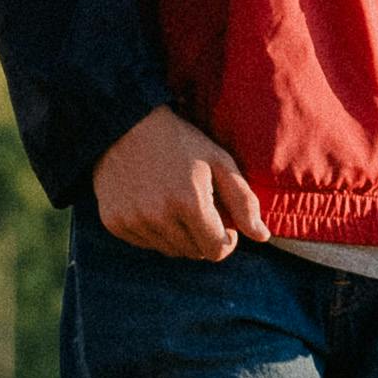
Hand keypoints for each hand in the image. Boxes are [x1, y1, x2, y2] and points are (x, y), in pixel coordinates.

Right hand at [93, 106, 270, 260]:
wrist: (125, 124)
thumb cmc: (179, 141)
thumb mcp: (218, 161)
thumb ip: (244, 200)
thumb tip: (262, 236)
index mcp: (190, 202)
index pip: (218, 251)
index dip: (226, 238)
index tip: (221, 220)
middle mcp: (159, 217)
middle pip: (194, 253)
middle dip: (202, 236)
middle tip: (197, 206)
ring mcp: (134, 222)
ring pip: (169, 250)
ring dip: (178, 235)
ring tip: (174, 202)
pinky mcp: (114, 223)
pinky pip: (144, 244)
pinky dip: (153, 231)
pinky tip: (151, 203)